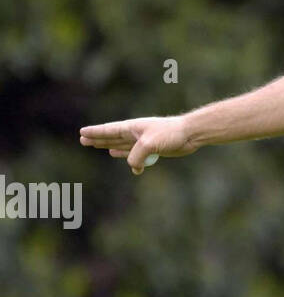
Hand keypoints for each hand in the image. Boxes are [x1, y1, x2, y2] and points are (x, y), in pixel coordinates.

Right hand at [79, 115, 195, 174]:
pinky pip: (134, 154)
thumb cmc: (170, 134)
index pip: (108, 130)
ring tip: (97, 146)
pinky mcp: (152, 149)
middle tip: (83, 140)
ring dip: (108, 146)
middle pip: (111, 137)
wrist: (188, 135)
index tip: (82, 132)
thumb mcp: (149, 145)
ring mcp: (143, 141)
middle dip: (97, 139)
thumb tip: (133, 168)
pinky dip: (127, 158)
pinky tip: (120, 158)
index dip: (95, 132)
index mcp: (131, 128)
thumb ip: (136, 156)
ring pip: (121, 144)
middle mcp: (135, 133)